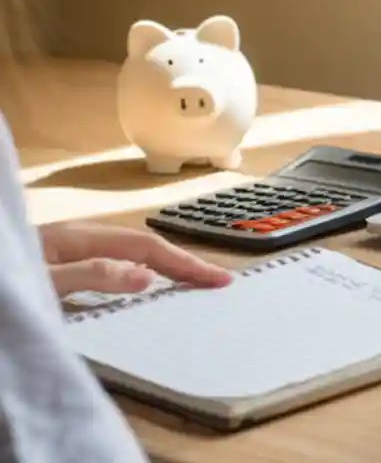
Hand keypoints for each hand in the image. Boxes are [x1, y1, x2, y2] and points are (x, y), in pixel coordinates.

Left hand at [39, 221, 233, 295]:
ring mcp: (68, 246)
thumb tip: (148, 277)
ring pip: (129, 252)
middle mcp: (80, 236)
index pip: (146, 247)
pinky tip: (142, 282)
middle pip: (143, 246)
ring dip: (163, 265)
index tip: (219, 278)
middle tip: (217, 281)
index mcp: (80, 237)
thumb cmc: (1, 281)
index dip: (184, 262)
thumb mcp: (44, 280)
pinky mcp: (59, 260)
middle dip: (182, 262)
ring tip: (191, 281)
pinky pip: (114, 261)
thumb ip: (93, 275)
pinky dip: (139, 270)